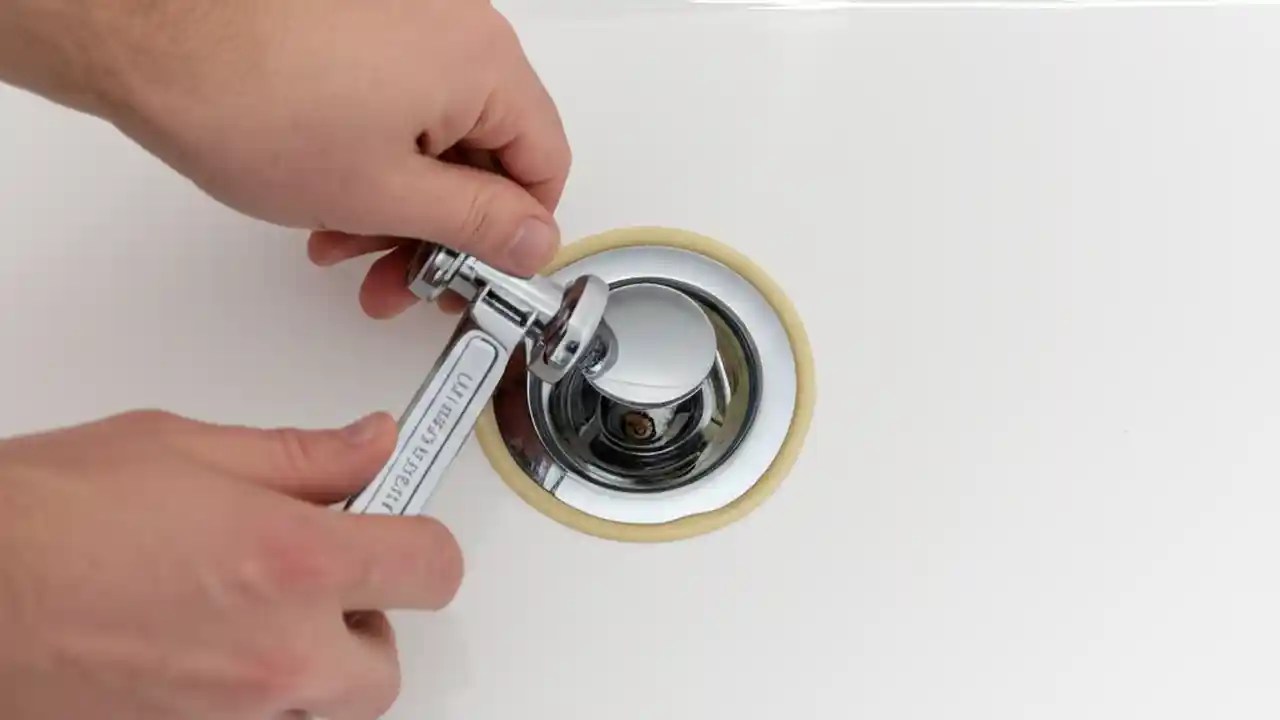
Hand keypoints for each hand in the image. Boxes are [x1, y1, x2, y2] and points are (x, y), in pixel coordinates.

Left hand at [0, 0, 570, 317]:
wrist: (144, 30)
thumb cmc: (244, 95)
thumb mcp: (385, 194)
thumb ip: (476, 225)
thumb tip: (534, 241)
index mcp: (483, 65)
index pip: (546, 165)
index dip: (514, 234)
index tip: (474, 273)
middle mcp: (456, 28)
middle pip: (490, 151)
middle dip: (443, 228)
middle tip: (400, 276)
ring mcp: (407, 18)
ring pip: (436, 133)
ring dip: (400, 201)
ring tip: (343, 240)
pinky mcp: (361, 20)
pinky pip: (397, 100)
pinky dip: (375, 153)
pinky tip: (330, 194)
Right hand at [0, 410, 462, 719]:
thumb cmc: (43, 518)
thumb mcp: (184, 447)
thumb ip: (301, 456)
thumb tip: (370, 445)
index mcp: (294, 564)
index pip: (430, 567)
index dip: (421, 539)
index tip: (398, 523)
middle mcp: (277, 654)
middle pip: (385, 662)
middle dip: (365, 617)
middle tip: (316, 573)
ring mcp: (232, 715)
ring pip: (324, 705)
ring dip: (312, 662)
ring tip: (252, 610)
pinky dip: (252, 694)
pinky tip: (202, 645)